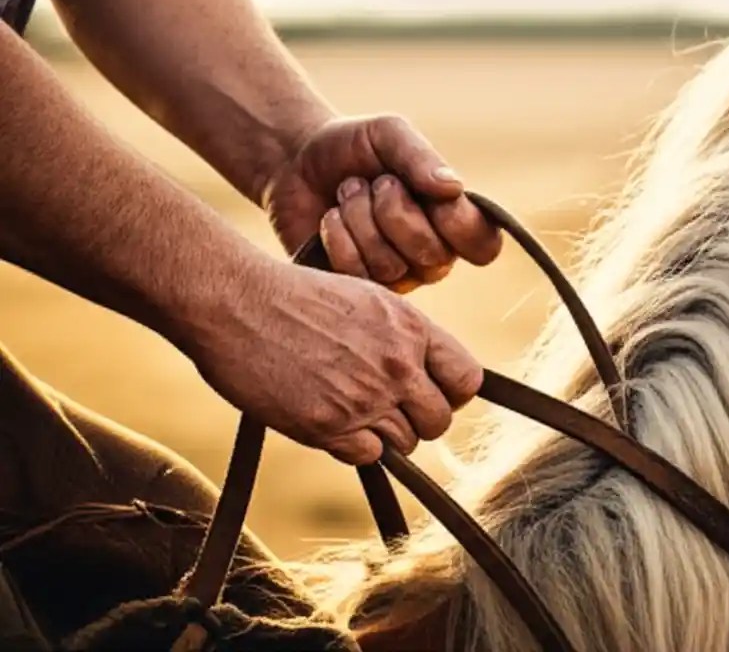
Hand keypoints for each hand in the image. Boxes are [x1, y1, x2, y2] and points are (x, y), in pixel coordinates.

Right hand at [182, 258, 481, 463]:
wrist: (236, 301)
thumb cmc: (295, 296)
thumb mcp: (366, 300)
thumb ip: (402, 336)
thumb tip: (425, 373)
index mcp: (411, 327)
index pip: (467, 380)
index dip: (451, 393)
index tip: (430, 393)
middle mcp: (397, 364)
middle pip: (439, 421)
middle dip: (418, 421)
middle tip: (388, 411)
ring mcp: (365, 397)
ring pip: (405, 444)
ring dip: (384, 436)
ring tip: (351, 411)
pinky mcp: (329, 425)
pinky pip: (367, 457)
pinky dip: (353, 447)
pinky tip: (330, 420)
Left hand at [261, 115, 501, 290]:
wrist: (297, 160)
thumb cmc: (354, 146)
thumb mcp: (388, 134)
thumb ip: (421, 157)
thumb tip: (453, 188)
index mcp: (452, 219)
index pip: (484, 246)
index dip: (462, 227)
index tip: (436, 195)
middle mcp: (430, 254)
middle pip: (433, 256)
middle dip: (395, 211)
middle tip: (377, 183)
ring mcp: (395, 276)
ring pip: (391, 267)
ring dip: (361, 218)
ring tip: (349, 194)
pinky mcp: (357, 287)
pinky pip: (357, 275)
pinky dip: (338, 237)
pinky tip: (332, 217)